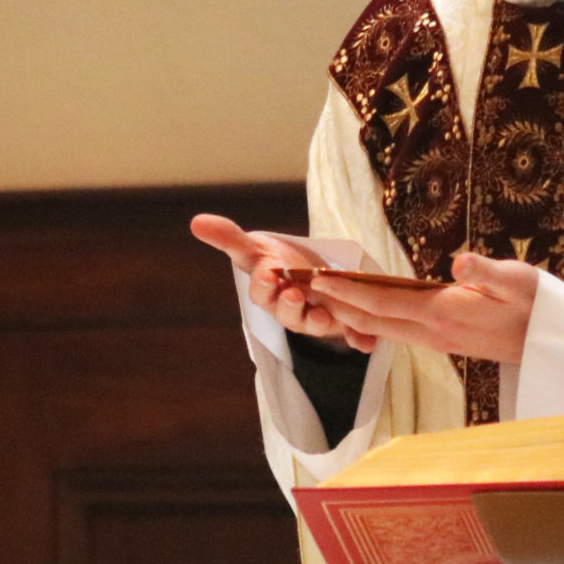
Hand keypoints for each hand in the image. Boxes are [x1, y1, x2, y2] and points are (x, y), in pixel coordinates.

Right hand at [190, 214, 354, 345]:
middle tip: (295, 295)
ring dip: (320, 323)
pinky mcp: (342, 322)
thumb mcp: (255, 247)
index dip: (265, 286)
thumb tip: (196, 221)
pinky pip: (350, 334)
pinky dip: (359, 340)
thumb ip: (229, 237)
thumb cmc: (277, 261)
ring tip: (325, 317)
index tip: (269, 275)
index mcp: (269, 292)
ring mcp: (315, 317)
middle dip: (292, 307)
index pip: (261, 292)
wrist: (307, 273)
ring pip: (316, 325)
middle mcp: (290, 310)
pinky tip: (367, 342)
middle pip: (289, 313)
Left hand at [303, 251, 541, 363]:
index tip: (319, 279)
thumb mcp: (518, 279)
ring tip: (320, 296)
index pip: (385, 303)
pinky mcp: (442, 340)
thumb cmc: (537, 304)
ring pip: (381, 328)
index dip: (350, 292)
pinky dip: (370, 319)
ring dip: (349, 313)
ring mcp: (437, 340)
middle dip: (336, 304)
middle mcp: (434, 332)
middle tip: (303, 286)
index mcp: (444, 314)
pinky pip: (396, 331)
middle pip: (373, 320)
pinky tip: (359, 310)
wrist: (553, 342)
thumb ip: (487, 271)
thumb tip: (460, 262)